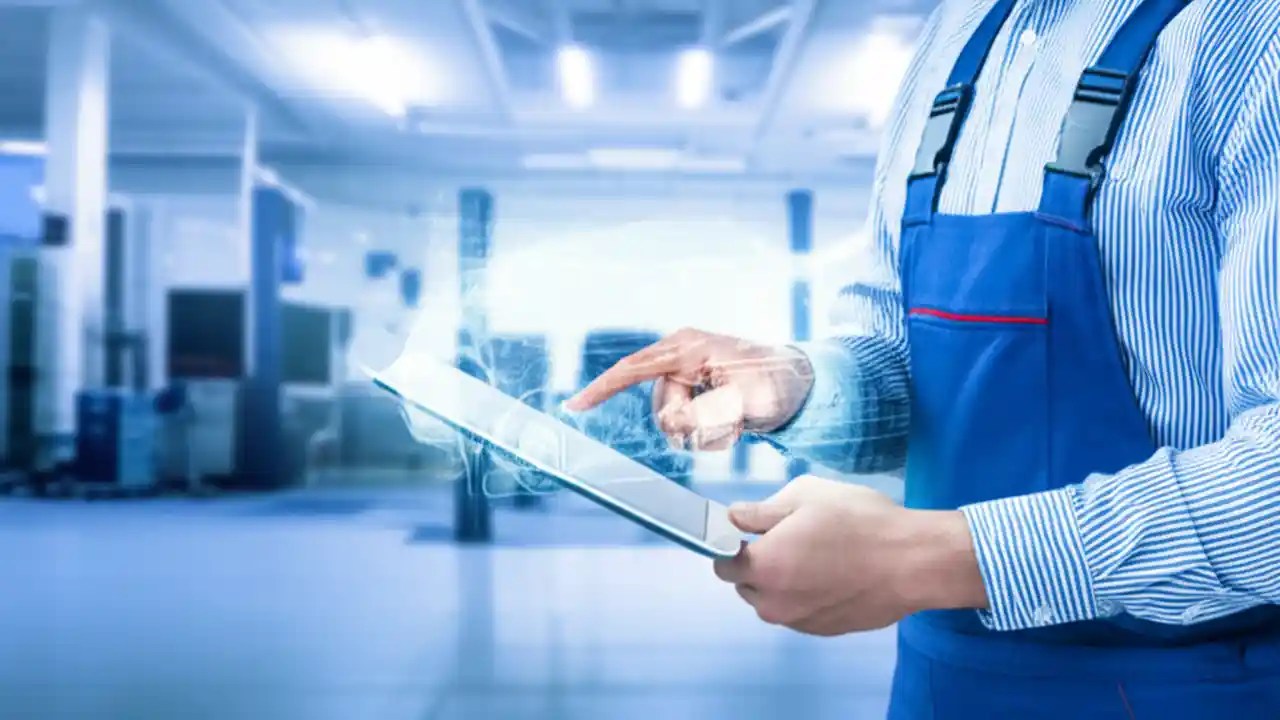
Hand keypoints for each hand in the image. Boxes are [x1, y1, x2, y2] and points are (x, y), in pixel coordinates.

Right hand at [565, 328, 813, 449]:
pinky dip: (707, 431)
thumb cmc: (779, 385)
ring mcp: (688, 373)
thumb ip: (704, 413)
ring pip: (671, 420)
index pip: (634, 368)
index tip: (574, 405)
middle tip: (729, 425)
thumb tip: (673, 424)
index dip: (602, 388)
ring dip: (701, 431)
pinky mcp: (695, 390)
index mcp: (688, 348)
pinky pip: (685, 422)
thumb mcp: (744, 402)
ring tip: (735, 424)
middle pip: (660, 407)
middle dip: (689, 425)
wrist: (802, 386)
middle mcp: (682, 356)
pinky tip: (732, 423)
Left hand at [713, 476, 988, 635]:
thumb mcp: (805, 497)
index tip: (749, 530)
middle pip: (746, 582)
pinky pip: (798, 609)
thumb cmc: (860, 523)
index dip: (730, 542)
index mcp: (762, 567)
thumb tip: (734, 517)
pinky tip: (832, 571)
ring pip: (773, 598)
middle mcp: (774, 603)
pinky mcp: (821, 630)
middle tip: (789, 535)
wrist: (913, 562)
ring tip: (816, 552)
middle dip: (757, 561)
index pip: (721, 561)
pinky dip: (805, 593)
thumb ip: (761, 511)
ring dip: (782, 579)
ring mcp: (798, 621)